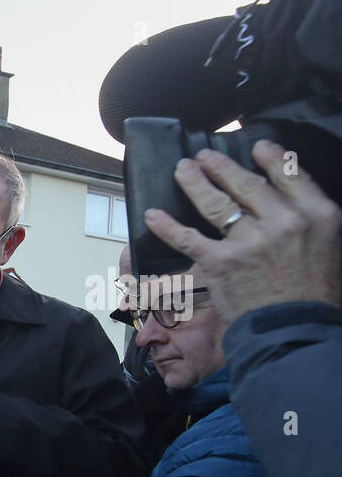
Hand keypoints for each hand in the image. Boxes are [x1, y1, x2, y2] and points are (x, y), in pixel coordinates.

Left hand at [144, 139, 341, 322]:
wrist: (296, 330)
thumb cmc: (315, 294)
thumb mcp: (330, 245)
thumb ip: (308, 219)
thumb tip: (286, 201)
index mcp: (317, 214)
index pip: (290, 174)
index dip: (271, 156)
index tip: (256, 146)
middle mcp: (284, 221)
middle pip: (247, 184)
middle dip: (222, 166)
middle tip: (205, 157)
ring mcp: (250, 241)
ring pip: (216, 202)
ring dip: (195, 182)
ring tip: (182, 170)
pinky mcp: (221, 262)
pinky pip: (187, 238)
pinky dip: (167, 226)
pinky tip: (152, 216)